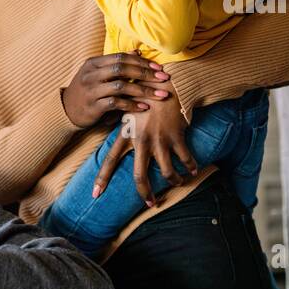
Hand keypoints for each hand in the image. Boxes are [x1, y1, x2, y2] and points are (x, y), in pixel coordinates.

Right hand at [62, 51, 171, 127]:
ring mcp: (91, 90)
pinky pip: (115, 103)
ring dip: (143, 90)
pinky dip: (132, 105)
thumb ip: (116, 63)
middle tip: (164, 79)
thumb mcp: (98, 73)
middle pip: (122, 69)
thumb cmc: (87, 90)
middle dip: (146, 74)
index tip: (159, 68)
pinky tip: (144, 107)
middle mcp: (91, 75)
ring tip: (160, 95)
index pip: (121, 57)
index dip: (141, 62)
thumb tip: (138, 52)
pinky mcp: (93, 106)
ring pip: (120, 86)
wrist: (66, 110)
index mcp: (93, 63)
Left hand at [93, 89, 198, 206]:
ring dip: (174, 180)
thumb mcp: (127, 107)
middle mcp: (141, 141)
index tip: (95, 194)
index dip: (103, 178)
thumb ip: (117, 120)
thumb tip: (106, 124)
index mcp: (126, 135)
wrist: (168, 84)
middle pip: (140, 175)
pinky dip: (191, 167)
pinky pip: (185, 159)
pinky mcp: (176, 137)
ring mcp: (160, 140)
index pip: (111, 160)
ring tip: (179, 182)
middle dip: (145, 193)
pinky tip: (194, 170)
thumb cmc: (145, 95)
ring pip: (166, 172)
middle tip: (150, 204)